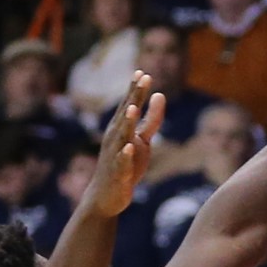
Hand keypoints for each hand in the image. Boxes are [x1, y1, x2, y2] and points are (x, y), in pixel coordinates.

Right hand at [83, 73, 163, 216]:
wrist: (107, 195)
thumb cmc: (126, 163)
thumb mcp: (143, 140)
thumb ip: (152, 119)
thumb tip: (160, 94)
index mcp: (121, 129)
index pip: (129, 105)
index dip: (136, 89)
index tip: (142, 71)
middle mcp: (115, 138)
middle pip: (126, 115)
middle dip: (134, 97)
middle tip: (142, 78)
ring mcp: (115, 155)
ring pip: (121, 137)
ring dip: (126, 122)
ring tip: (133, 108)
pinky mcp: (118, 173)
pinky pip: (121, 163)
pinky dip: (124, 155)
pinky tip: (129, 147)